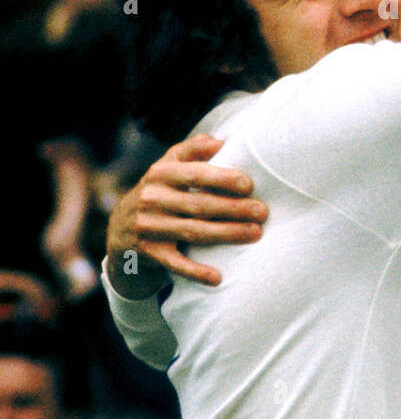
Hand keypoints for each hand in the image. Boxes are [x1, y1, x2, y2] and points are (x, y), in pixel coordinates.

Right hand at [107, 135, 267, 288]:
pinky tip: (217, 277)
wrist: (119, 230)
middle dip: (234, 208)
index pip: (194, 173)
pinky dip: (195, 272)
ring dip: (226, 234)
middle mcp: (152, 198)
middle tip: (262, 211)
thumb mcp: (168, 165)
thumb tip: (224, 141)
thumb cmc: (158, 191)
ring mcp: (149, 227)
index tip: (249, 184)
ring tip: (255, 233)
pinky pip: (175, 264)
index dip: (222, 178)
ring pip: (193, 232)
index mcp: (160, 173)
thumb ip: (194, 149)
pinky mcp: (149, 252)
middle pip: (199, 204)